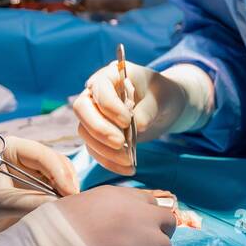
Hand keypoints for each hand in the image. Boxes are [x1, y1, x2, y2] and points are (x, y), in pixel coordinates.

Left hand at [0, 136, 78, 245]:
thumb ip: (26, 202)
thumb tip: (58, 204)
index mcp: (12, 148)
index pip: (44, 156)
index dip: (60, 173)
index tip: (70, 194)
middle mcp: (27, 156)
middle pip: (59, 164)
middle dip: (68, 182)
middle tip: (74, 204)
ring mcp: (35, 172)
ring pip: (63, 177)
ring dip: (69, 191)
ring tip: (71, 209)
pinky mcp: (39, 188)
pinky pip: (59, 190)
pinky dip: (65, 199)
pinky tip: (66, 210)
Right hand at [49, 186, 176, 245]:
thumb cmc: (50, 228)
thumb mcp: (79, 203)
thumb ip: (103, 208)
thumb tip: (107, 217)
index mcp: (121, 195)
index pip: (150, 203)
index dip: (144, 217)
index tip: (133, 229)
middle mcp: (139, 213)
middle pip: (167, 222)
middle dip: (157, 234)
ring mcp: (144, 240)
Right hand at [72, 61, 191, 173]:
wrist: (163, 107)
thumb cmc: (161, 94)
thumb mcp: (161, 97)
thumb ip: (148, 109)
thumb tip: (137, 127)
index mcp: (110, 76)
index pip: (99, 88)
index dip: (109, 105)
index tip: (128, 120)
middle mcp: (95, 94)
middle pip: (82, 109)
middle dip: (99, 129)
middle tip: (121, 143)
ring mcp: (93, 115)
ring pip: (85, 132)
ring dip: (104, 149)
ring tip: (128, 160)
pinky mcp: (97, 135)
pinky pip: (95, 149)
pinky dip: (108, 161)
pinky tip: (127, 169)